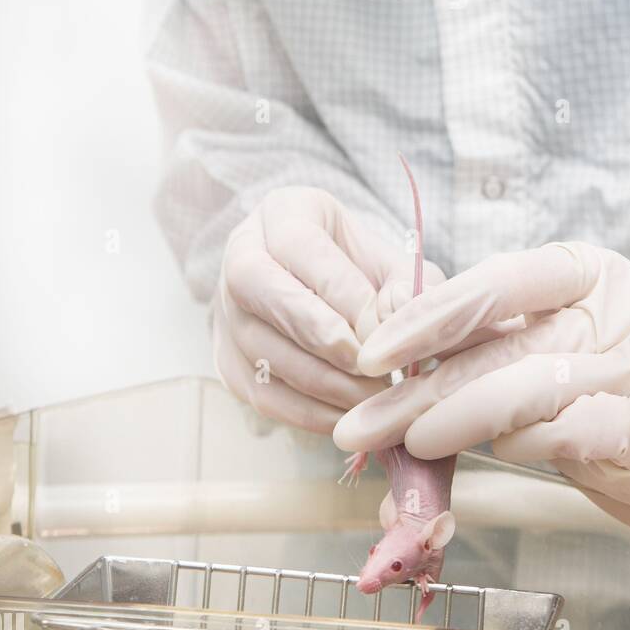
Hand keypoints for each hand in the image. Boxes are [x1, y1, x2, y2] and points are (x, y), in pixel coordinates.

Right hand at [212, 186, 444, 434]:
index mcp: (282, 213)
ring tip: (372, 398)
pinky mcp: (227, 361)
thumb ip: (405, 284)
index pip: (301, 247)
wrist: (320, 289)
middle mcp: (240, 254)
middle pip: (261, 291)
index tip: (384, 331)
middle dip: (321, 335)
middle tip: (372, 367)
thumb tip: (401, 313)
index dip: (344, 293)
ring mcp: (224, 310)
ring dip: (321, 382)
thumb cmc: (361, 271)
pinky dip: (308, 412)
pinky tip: (349, 416)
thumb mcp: (390, 261)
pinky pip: (261, 393)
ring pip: (259, 349)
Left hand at [333, 242, 629, 523]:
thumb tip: (383, 357)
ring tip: (406, 440)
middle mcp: (614, 306)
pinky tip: (490, 453)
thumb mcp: (546, 335)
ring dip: (455, 417)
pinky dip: (520, 445)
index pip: (499, 280)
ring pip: (526, 386)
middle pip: (500, 343)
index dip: (430, 313)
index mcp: (584, 269)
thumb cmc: (594, 375)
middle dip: (420, 384)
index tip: (372, 348)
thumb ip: (484, 340)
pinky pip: (564, 433)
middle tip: (360, 417)